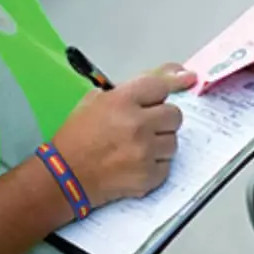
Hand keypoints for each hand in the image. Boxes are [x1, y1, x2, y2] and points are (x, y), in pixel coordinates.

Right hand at [52, 63, 197, 205]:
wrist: (65, 176)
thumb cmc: (76, 137)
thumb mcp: (94, 101)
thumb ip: (128, 91)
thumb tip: (162, 77)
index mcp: (121, 101)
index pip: (160, 86)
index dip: (172, 84)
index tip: (188, 79)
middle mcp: (137, 124)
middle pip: (174, 114)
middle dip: (163, 119)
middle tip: (147, 125)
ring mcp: (145, 151)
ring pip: (174, 141)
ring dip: (160, 143)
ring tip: (138, 147)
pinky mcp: (148, 176)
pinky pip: (167, 165)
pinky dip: (156, 165)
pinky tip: (137, 164)